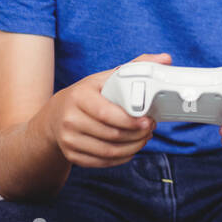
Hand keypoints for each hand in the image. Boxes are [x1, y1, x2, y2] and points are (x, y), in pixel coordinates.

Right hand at [45, 52, 168, 167]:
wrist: (55, 115)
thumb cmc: (87, 94)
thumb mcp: (104, 78)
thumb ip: (135, 66)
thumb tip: (165, 59)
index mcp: (79, 96)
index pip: (106, 113)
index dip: (130, 120)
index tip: (148, 121)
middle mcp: (70, 119)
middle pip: (111, 134)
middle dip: (137, 134)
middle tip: (150, 128)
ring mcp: (68, 139)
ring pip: (108, 151)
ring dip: (132, 147)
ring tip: (144, 138)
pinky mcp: (71, 155)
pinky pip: (101, 162)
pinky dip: (120, 158)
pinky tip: (130, 149)